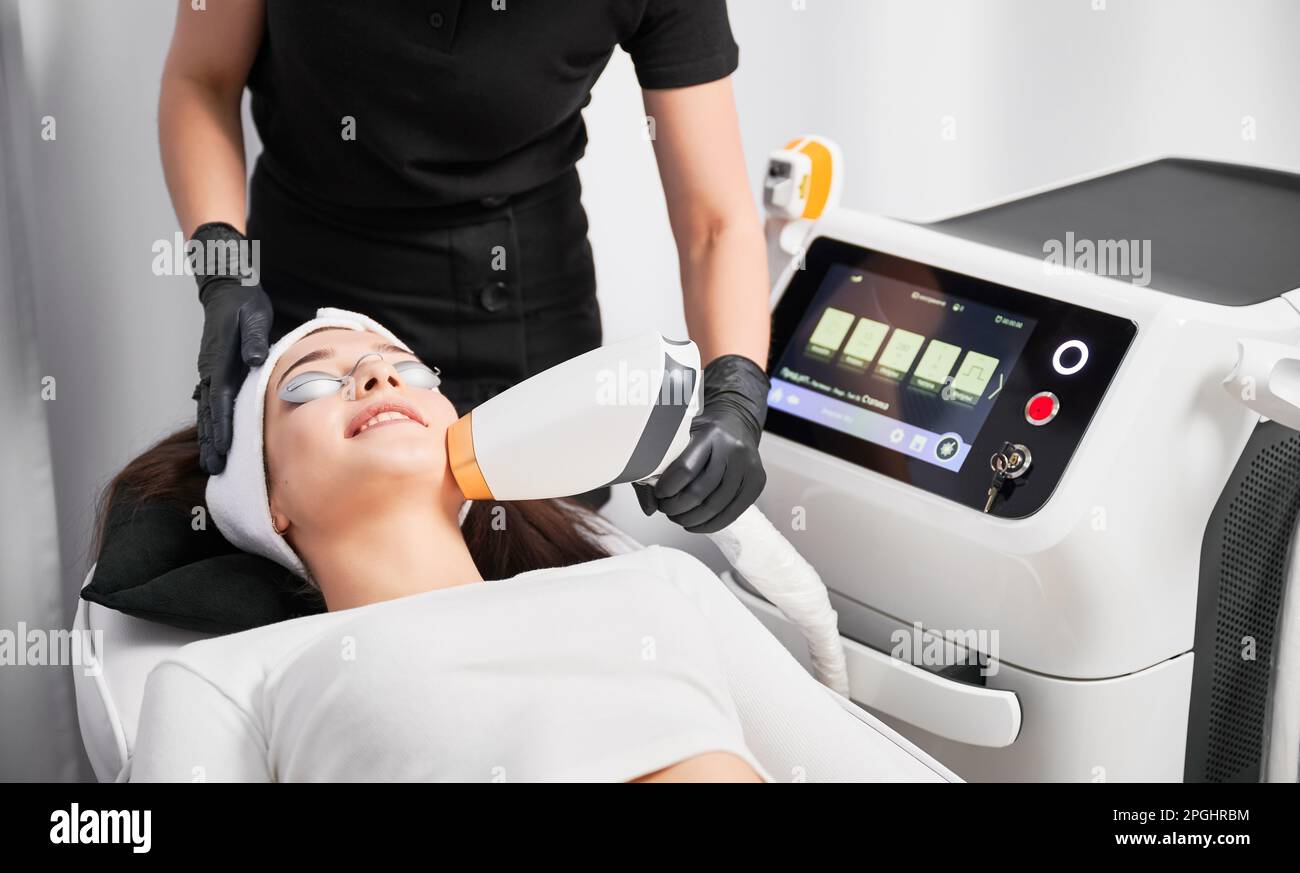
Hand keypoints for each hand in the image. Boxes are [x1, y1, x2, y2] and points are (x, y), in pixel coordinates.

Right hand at [190, 223, 272, 473]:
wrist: (227, 291)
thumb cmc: (244, 304)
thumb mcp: (254, 316)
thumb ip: (255, 339)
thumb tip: (257, 360)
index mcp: (220, 361)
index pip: (220, 400)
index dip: (222, 426)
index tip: (224, 449)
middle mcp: (210, 371)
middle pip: (210, 413)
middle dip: (212, 442)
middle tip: (216, 469)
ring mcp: (210, 373)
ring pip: (207, 412)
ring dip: (210, 438)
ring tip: (213, 464)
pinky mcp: (215, 373)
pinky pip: (211, 404)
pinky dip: (213, 424)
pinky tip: (215, 440)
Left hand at [634, 353, 769, 532]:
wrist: (738, 423)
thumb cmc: (702, 432)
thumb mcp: (680, 436)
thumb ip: (659, 466)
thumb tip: (649, 508)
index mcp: (711, 434)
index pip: (685, 469)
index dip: (667, 488)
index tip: (658, 493)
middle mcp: (733, 450)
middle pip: (700, 492)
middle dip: (677, 508)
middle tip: (665, 509)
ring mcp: (749, 467)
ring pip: (716, 507)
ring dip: (691, 519)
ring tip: (678, 517)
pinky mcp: (757, 483)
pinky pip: (732, 514)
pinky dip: (710, 525)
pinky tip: (695, 524)